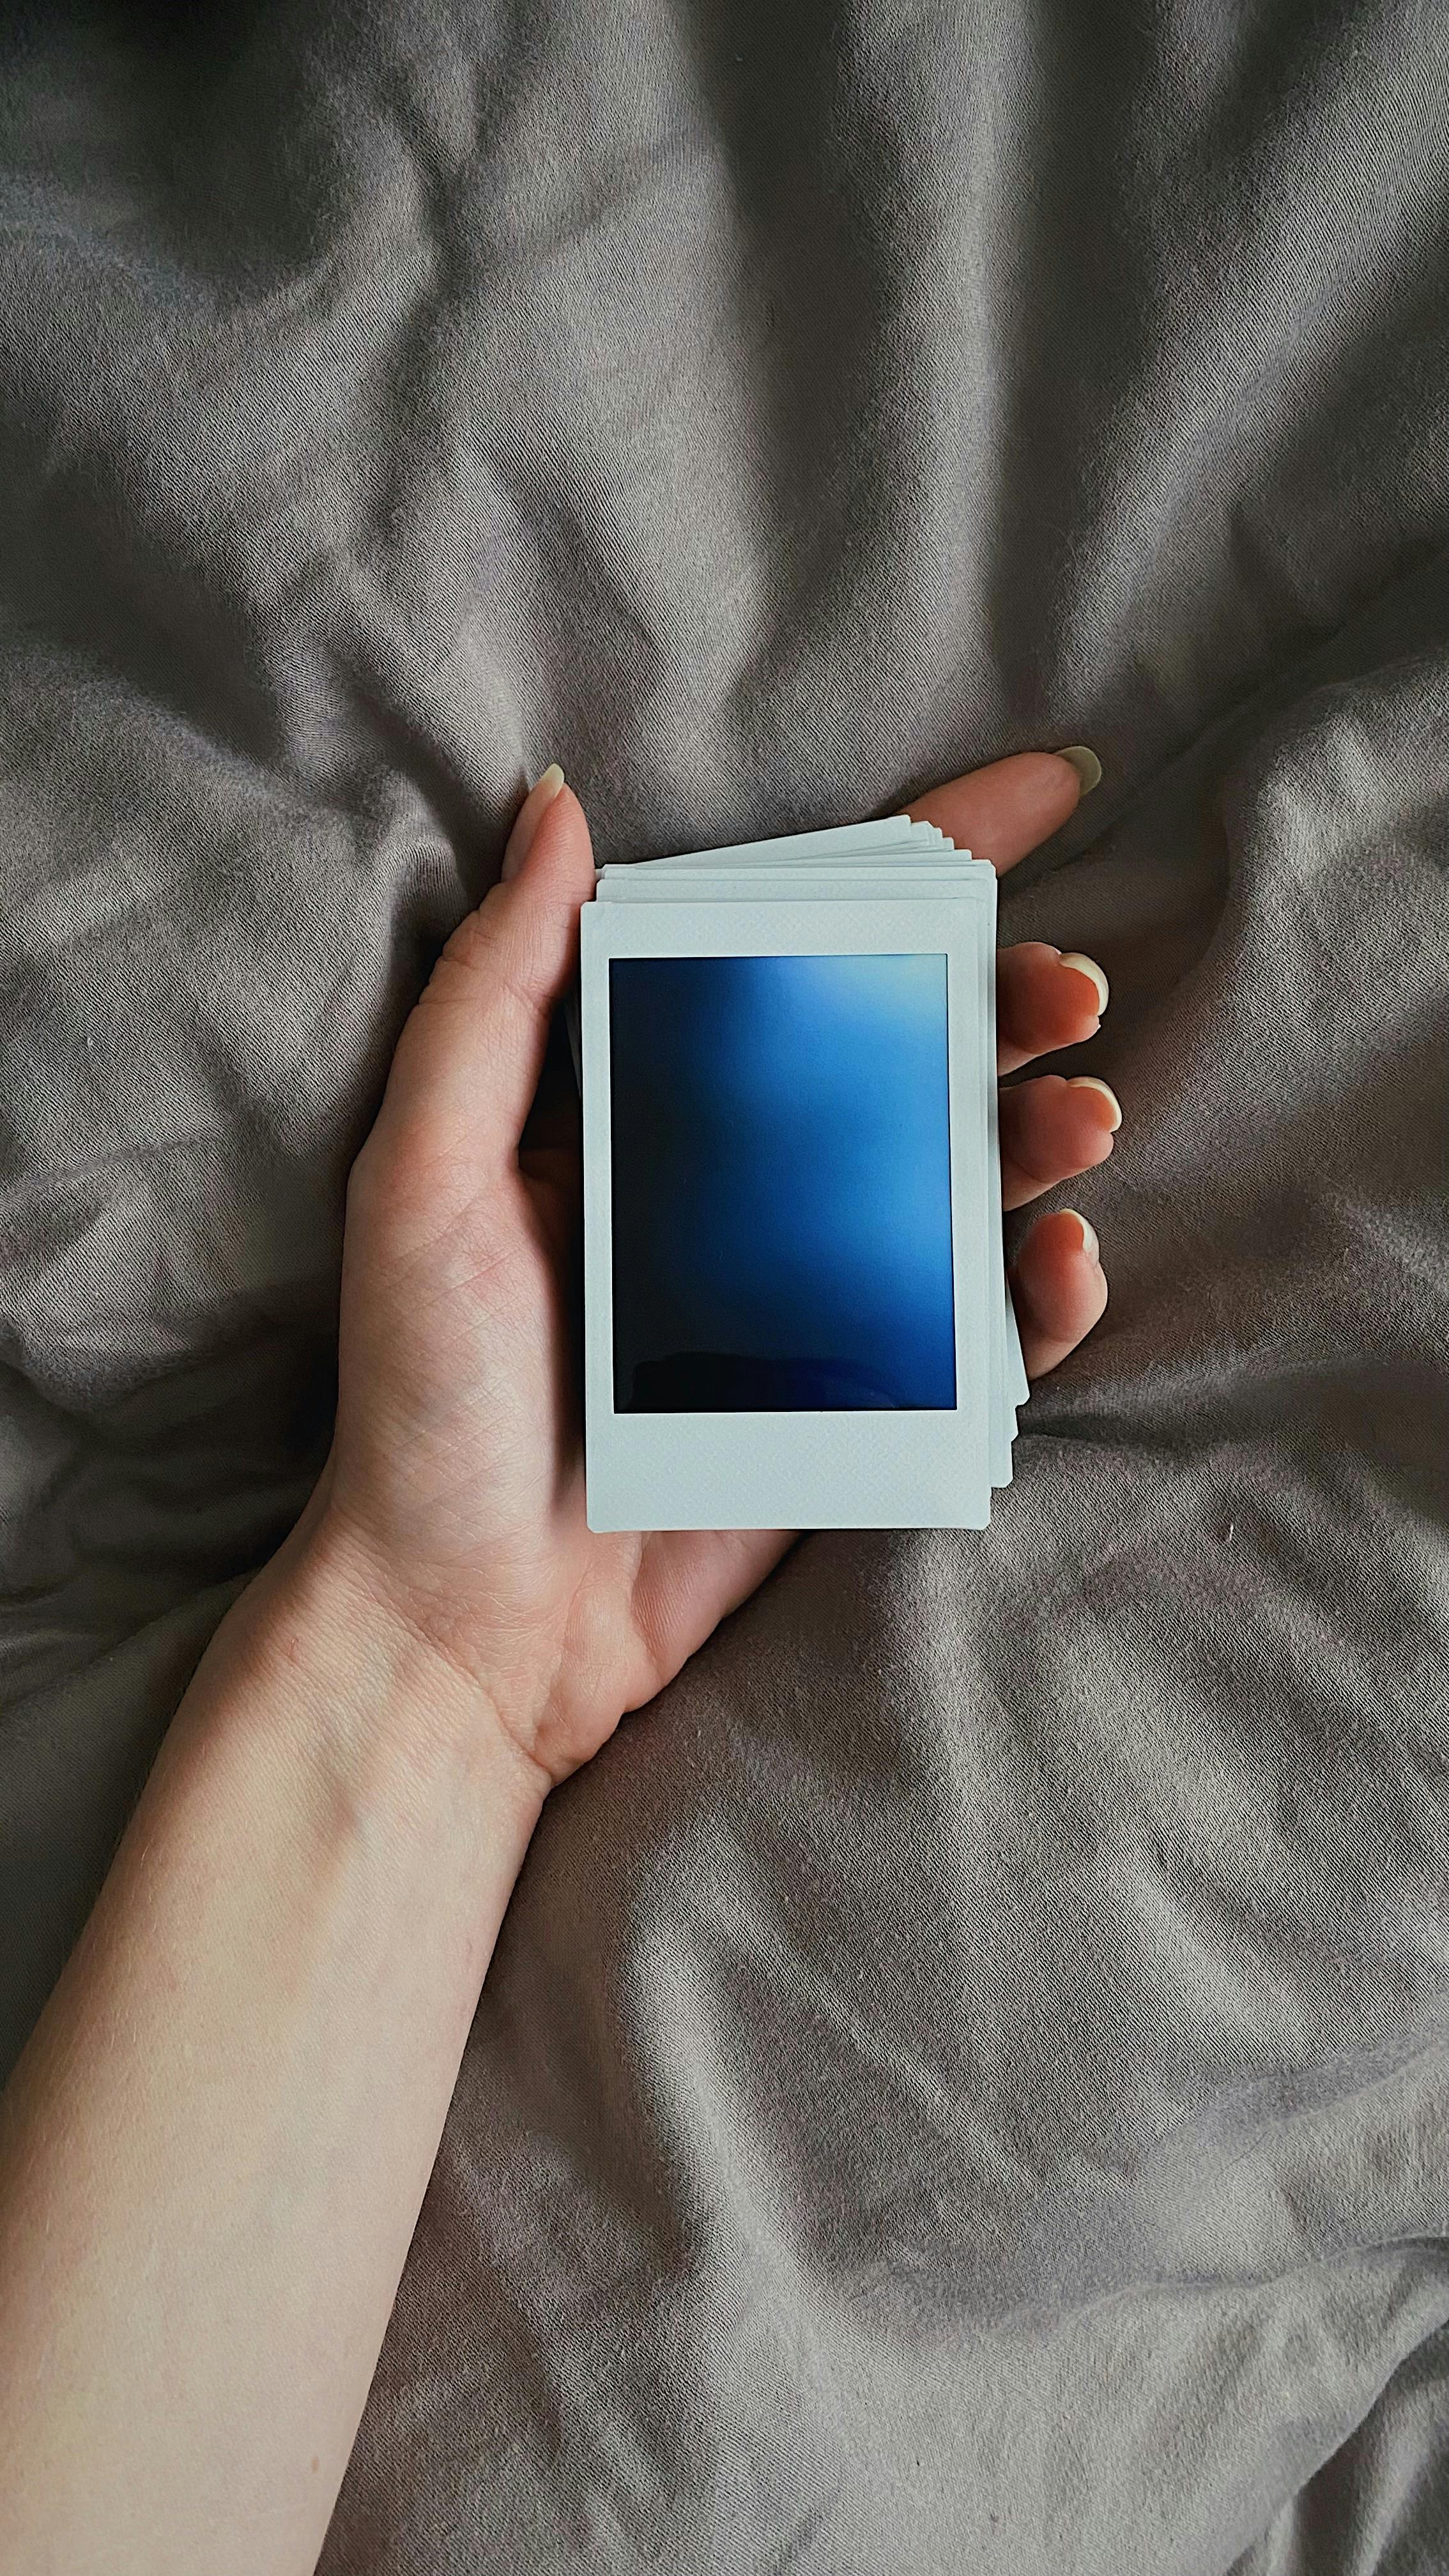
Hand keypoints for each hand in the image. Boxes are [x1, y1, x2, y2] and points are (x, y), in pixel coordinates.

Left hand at [309, 752, 1117, 1791]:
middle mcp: (735, 1174)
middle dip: (1009, 1000)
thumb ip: (494, 996)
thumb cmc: (425, 1400)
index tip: (1040, 792)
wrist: (463, 1623)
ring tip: (1079, 1115)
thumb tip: (558, 811)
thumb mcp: (422, 1175)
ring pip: (961, 1175)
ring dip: (1040, 1129)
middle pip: (908, 1050)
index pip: (791, 942)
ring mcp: (804, 1284)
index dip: (920, 859)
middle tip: (1068, 991)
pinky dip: (1037, 1292)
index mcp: (641, 1097)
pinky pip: (974, 1328)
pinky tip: (1061, 1261)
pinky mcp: (848, 1393)